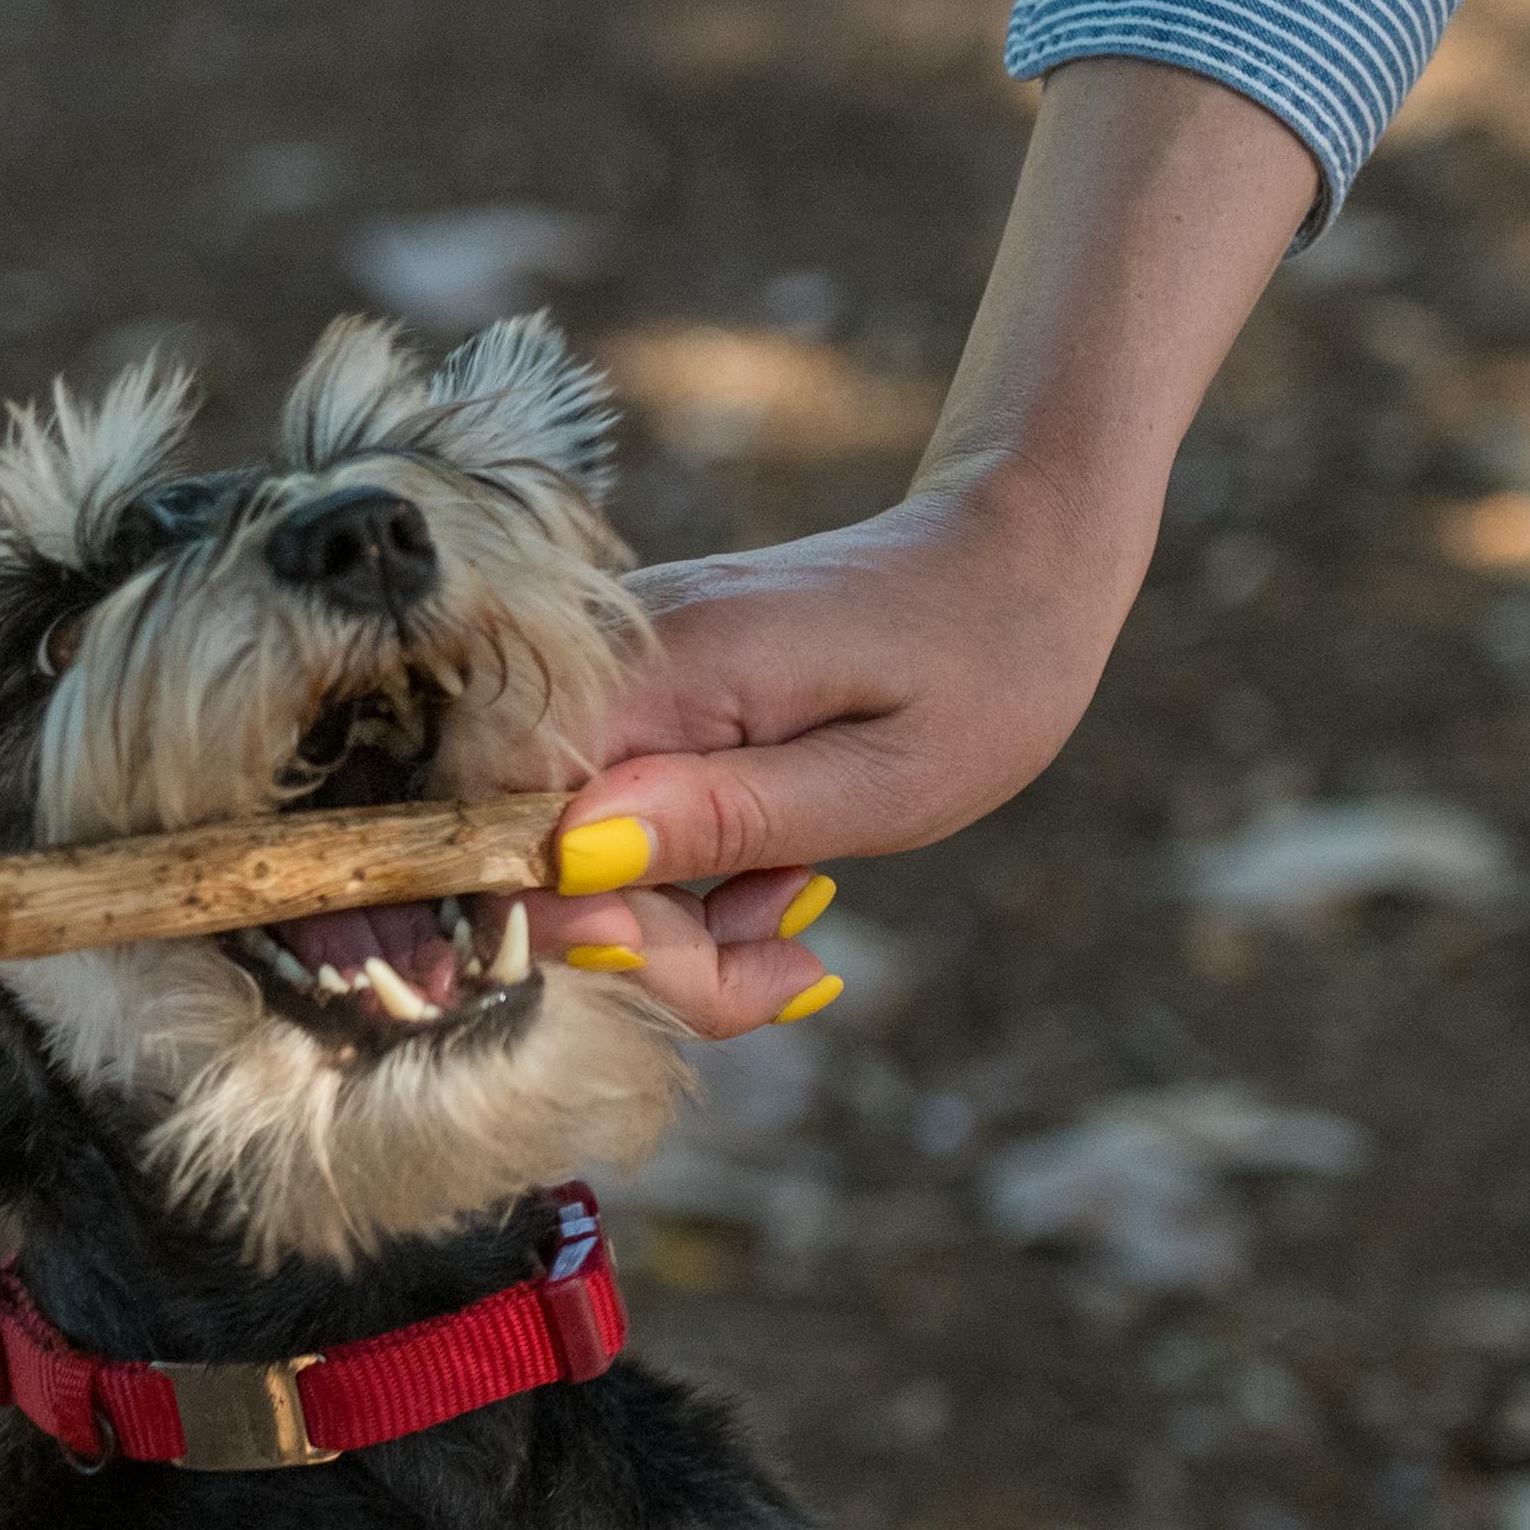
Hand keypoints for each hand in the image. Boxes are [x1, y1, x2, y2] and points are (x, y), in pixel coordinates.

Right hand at [525, 456, 1153, 1037]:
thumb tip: (572, 858)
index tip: (709, 954)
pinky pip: (614, 819)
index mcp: (668, 666)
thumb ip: (725, 817)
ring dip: (673, 924)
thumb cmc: (979, 666)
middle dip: (648, 946)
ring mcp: (619, 676)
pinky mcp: (639, 699)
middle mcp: (613, 658)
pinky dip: (686, 881)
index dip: (575, 918)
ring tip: (797, 908)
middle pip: (535, 847)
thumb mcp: (883, 780)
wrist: (1012, 559)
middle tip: (787, 970)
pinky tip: (775, 874)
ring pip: (571, 849)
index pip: (516, 814)